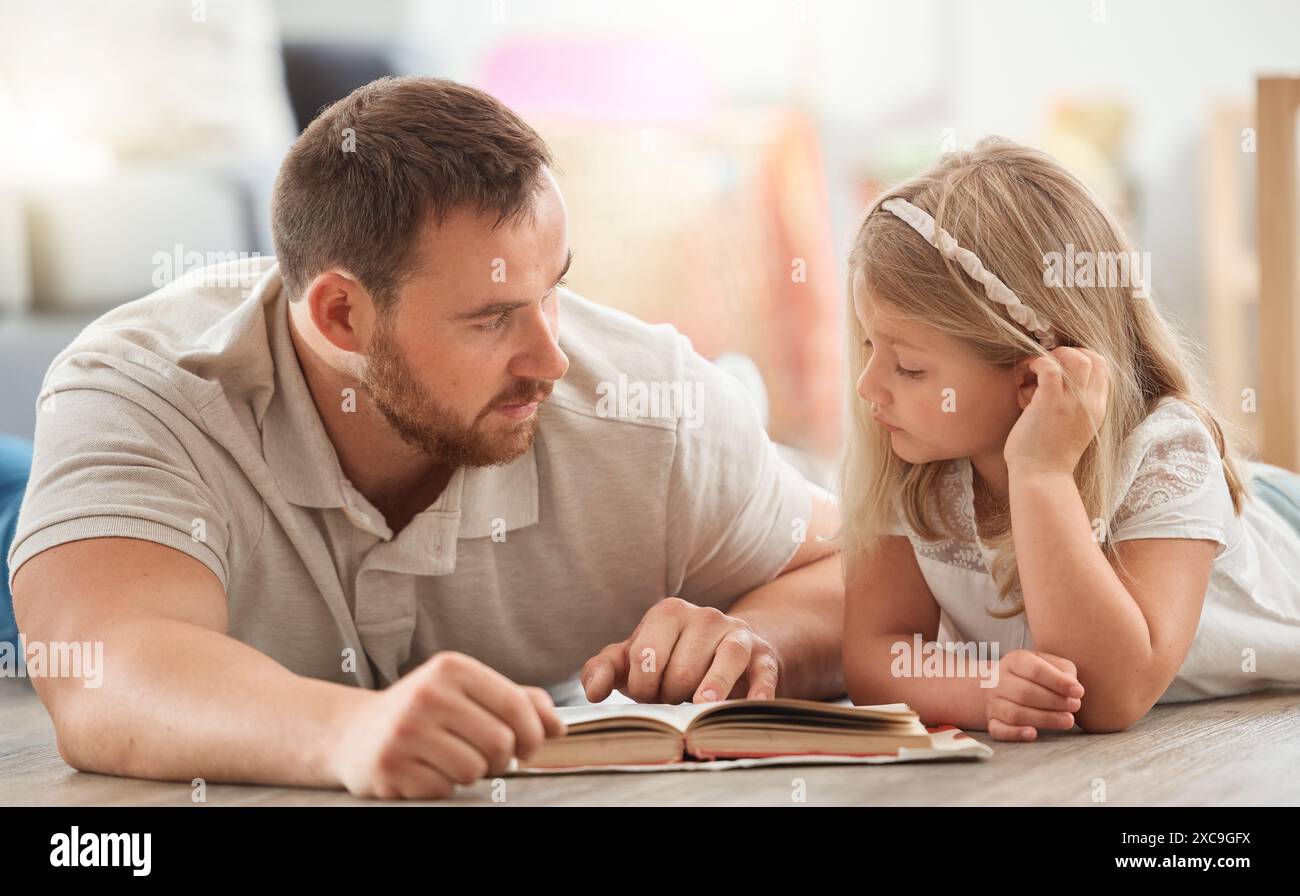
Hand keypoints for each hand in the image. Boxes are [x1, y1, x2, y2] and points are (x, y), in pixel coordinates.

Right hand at [327, 651, 565, 798]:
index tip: (530, 745)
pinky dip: (443, 787)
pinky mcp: (390, 767)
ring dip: (471, 773)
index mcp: (451, 668)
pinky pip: (444, 790)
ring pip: (474, 770)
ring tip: (451, 759)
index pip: (515, 704)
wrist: (354, 732)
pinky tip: (425, 770)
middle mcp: (427, 695)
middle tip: (486, 755)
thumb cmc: (425, 711)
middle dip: (502, 757)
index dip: (533, 732)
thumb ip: (518, 701)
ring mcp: (405, 731)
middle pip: (500, 742)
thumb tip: (558, 726)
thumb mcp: (468, 691)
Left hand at [581, 597, 781, 704]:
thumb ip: (605, 669)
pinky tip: (752, 704)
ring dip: (711, 690)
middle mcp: (703, 616)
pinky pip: (762, 670)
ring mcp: (736, 632)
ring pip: (724, 660)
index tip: (647, 695)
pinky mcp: (761, 654)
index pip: (646, 656)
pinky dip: (759, 689)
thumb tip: (594, 691)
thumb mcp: (633, 661)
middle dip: (673, 695)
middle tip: (674, 700)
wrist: (723, 653)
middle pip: (683, 667)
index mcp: (667, 613)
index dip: (642, 687)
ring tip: (702, 707)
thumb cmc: (670, 659)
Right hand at [984, 649, 1084, 740]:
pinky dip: (1014, 733)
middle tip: (1075, 706)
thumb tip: (1074, 689)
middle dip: (1054, 702)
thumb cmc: (1035, 674)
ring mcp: (992, 701)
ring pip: (1014, 713)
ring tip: (1068, 720)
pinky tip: (1033, 733)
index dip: (1058, 682)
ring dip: (1044, 719)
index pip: (1035, 670)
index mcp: (1014, 661)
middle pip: (1025, 693)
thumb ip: (1063, 671)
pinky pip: (997, 729)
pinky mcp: (991, 720)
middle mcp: (999, 680)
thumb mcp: (1049, 663)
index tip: (1079, 692)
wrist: (1001, 683)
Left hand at [1004, 347, 1109, 475]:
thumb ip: (1074, 405)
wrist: (1041, 478)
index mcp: (1097, 409)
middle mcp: (1089, 404)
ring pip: (1076, 358)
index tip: (1060, 367)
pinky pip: (1049, 368)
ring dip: (1053, 356)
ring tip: (1035, 370)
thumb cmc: (1048, 455)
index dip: (1082, 357)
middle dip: (1068, 352)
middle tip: (1046, 365)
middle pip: (1094, 358)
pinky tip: (1025, 376)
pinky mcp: (1051, 404)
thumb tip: (1055, 380)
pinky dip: (1036, 364)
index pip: (1104, 367)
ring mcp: (1072, 403)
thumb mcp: (1073, 426)